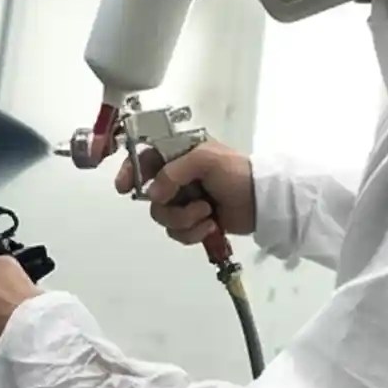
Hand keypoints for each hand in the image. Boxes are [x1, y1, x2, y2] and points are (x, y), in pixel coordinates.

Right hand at [115, 140, 255, 243]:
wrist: (263, 201)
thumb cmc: (236, 173)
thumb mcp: (205, 160)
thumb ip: (173, 172)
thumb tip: (154, 195)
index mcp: (178, 154)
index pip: (143, 158)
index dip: (129, 171)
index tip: (124, 188)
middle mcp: (177, 177)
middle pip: (149, 194)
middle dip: (165, 204)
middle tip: (175, 203)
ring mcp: (184, 200)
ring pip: (162, 216)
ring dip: (183, 220)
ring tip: (206, 214)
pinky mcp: (193, 221)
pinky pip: (177, 232)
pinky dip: (192, 233)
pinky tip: (211, 225)